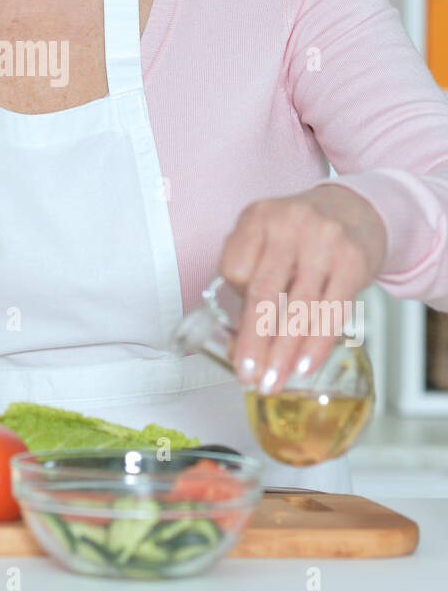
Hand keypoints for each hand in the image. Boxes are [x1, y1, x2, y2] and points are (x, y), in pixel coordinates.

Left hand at [217, 185, 386, 392]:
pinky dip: (316, 344)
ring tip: (273, 381)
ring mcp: (323, 240)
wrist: (357, 210)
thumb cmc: (303, 234)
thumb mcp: (270, 243)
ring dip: (283, 352)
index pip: (234, 269)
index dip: (234, 301)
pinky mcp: (353, 260)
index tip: (237, 326)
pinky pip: (332, 311)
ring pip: (299, 307)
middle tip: (247, 375)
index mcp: (258, 217)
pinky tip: (304, 365)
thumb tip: (237, 347)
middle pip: (263, 292)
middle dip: (253, 342)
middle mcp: (288, 224)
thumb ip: (251, 287)